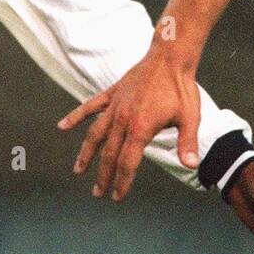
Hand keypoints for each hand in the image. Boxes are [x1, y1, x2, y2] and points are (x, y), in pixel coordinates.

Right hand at [58, 46, 200, 199]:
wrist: (170, 57)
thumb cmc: (182, 87)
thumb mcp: (190, 117)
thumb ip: (187, 142)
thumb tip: (192, 165)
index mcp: (141, 128)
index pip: (127, 162)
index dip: (121, 181)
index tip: (116, 196)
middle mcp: (123, 119)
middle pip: (108, 154)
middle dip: (102, 176)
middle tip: (97, 193)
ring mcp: (115, 106)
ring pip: (95, 134)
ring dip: (86, 154)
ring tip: (77, 169)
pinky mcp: (112, 93)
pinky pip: (90, 107)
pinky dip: (75, 116)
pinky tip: (62, 126)